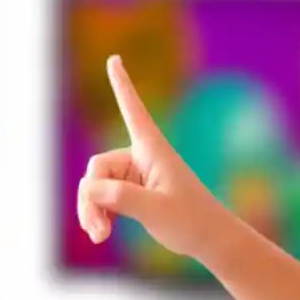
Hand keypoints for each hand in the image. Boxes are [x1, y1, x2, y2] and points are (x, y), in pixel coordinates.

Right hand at [76, 55, 234, 261]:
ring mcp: (134, 175)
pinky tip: (101, 234)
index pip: (134, 111)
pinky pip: (101, 198)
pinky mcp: (131, 192)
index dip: (122, 86)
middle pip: (97, 169)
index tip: (114, 59)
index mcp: (154, 150)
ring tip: (100, 236)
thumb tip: (90, 189)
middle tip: (97, 230)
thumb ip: (122, 198)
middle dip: (91, 198)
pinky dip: (97, 215)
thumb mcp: (156, 210)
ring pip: (95, 186)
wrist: (209, 240)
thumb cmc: (191, 221)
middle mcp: (141, 157)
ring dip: (92, 211)